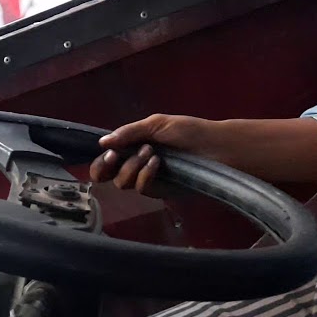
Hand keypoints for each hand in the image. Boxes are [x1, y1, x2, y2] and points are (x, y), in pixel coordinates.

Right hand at [89, 114, 217, 193]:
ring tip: (150, 152)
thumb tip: (102, 142)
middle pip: (105, 176)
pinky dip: (145, 175)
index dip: (100, 159)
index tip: (108, 151)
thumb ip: (129, 132)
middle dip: (103, 168)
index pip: (106, 160)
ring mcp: (147, 180)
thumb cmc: (190, 131)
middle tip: (114, 157)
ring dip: (131, 166)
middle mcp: (136, 165)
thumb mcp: (157, 124)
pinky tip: (157, 163)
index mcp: (133, 147)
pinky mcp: (160, 191)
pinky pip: (141, 189)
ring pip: (122, 183)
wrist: (216, 146)